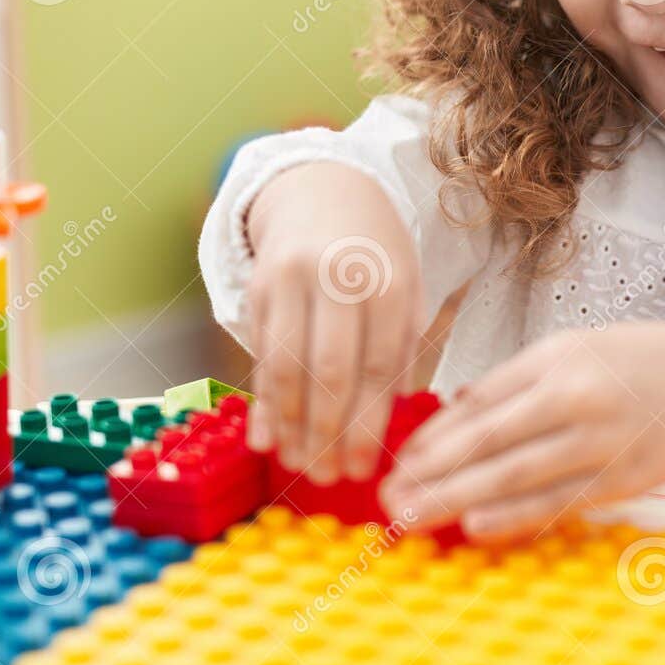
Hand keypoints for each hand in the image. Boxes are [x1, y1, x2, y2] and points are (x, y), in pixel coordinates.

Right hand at [245, 162, 423, 482]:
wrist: (322, 186)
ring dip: (291, 426)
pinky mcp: (259, 285)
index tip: (364, 469)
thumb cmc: (374, 251)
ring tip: (298, 466)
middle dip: (328, 434)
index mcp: (390, 281)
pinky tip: (267, 438)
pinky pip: (261, 354)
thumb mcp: (405, 286)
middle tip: (328, 478)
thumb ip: (399, 348)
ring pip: (288, 366)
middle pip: (331, 372)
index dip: (369, 425)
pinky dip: (263, 401)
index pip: (379, 367)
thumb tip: (388, 424)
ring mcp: (294, 278)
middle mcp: (340, 276)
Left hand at [381, 322, 664, 539]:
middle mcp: (577, 396)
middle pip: (489, 440)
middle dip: (432, 472)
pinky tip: (477, 527)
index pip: (481, 400)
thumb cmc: (638, 362)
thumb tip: (456, 413)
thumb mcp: (575, 349)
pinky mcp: (625, 478)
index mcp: (557, 358)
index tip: (398, 460)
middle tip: (387, 498)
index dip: (435, 434)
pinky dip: (517, 516)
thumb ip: (517, 382)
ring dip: (458, 499)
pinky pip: (560, 500)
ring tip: (414, 517)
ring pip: (517, 475)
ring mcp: (602, 440)